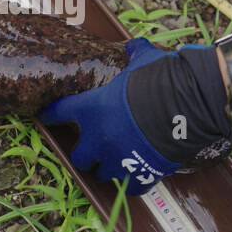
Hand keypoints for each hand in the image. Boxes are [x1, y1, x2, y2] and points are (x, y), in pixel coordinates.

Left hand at [39, 38, 231, 195]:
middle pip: (80, 158)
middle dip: (86, 154)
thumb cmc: (159, 80)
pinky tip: (140, 174)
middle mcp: (99, 138)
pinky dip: (134, 181)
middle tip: (95, 148)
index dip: (52, 114)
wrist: (185, 108)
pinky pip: (131, 186)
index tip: (45, 116)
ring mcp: (118, 160)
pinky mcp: (140, 174)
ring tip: (118, 162)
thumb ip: (134, 55)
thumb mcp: (143, 62)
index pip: (61, 112)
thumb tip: (134, 45)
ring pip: (103, 174)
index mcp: (93, 109)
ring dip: (109, 168)